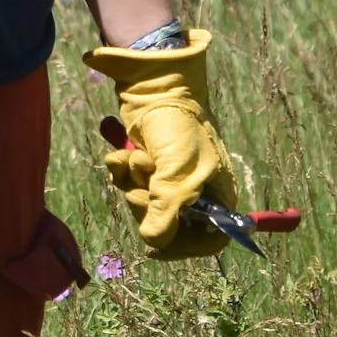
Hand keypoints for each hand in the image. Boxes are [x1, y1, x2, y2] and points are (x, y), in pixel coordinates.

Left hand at [85, 29, 238, 259]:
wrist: (153, 88)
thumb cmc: (177, 128)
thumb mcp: (178, 173)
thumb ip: (167, 211)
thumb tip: (155, 243)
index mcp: (217, 196)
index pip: (208, 241)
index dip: (184, 248)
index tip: (156, 247)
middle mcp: (195, 192)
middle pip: (166, 226)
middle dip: (147, 202)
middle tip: (146, 180)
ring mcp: (167, 179)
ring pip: (141, 203)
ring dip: (132, 180)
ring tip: (137, 155)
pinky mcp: (144, 167)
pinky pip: (126, 183)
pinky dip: (120, 168)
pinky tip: (121, 152)